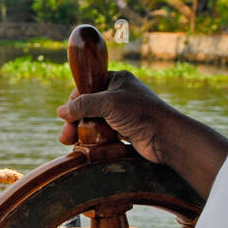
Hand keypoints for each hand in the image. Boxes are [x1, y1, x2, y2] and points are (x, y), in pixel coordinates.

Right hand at [56, 70, 176, 163]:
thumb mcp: (108, 103)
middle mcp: (119, 95)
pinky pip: (104, 134)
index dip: (74, 101)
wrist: (167, 138)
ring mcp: (123, 114)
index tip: (65, 116)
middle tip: (65, 136)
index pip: (88, 86)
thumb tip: (60, 111)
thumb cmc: (141, 114)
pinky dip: (94, 140)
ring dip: (82, 132)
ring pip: (95, 121)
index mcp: (117, 80)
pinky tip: (85, 148)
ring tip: (70, 144)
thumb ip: (83, 105)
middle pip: (89, 106)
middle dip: (75, 121)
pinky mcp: (126, 131)